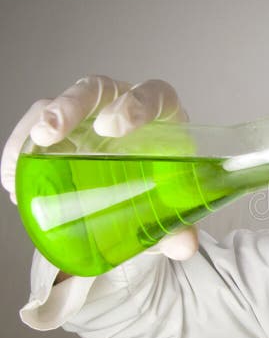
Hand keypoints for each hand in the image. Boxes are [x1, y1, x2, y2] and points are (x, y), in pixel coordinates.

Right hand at [1, 75, 197, 260]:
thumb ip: (180, 223)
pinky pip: (38, 127)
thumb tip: (184, 246)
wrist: (148, 187)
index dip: (136, 103)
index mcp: (163, 117)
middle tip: (51, 133)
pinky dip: (21, 149)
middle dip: (71, 105)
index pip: (154, 95)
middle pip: (98, 90)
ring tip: (22, 156)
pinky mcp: (65, 129)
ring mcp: (92, 115)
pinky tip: (13, 176)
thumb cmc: (165, 182)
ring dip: (40, 123)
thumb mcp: (174, 203)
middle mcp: (124, 105)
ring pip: (62, 102)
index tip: (114, 126)